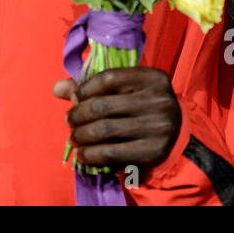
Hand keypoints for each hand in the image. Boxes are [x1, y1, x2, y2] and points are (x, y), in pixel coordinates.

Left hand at [53, 67, 180, 170]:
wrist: (176, 135)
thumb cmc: (142, 107)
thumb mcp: (125, 91)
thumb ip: (92, 87)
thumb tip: (57, 88)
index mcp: (153, 78)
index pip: (109, 78)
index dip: (86, 88)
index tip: (76, 97)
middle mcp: (159, 100)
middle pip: (104, 106)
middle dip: (79, 114)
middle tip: (69, 121)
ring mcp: (158, 127)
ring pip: (105, 130)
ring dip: (81, 135)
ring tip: (73, 137)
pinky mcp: (153, 151)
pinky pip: (112, 153)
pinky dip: (91, 154)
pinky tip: (83, 154)